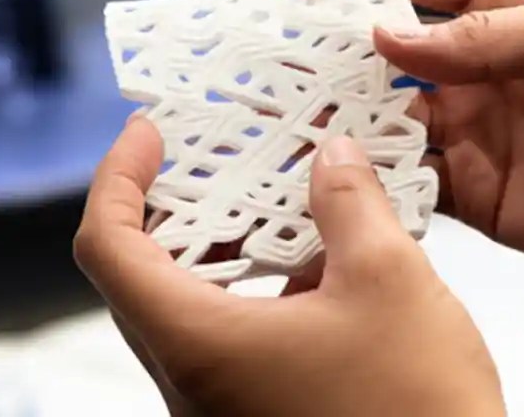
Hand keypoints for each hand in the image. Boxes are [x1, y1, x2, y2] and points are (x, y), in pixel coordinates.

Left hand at [74, 117, 504, 416]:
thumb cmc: (417, 413)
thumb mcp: (391, 283)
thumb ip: (352, 204)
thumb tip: (335, 155)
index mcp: (198, 345)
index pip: (107, 247)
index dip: (117, 178)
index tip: (150, 135)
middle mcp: (190, 385)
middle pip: (143, 277)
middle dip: (179, 206)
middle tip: (219, 157)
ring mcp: (218, 412)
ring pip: (190, 312)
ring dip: (223, 249)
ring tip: (274, 201)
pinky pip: (228, 344)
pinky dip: (253, 294)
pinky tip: (314, 267)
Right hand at [270, 0, 523, 280]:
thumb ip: (485, 36)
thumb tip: (388, 40)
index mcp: (508, 2)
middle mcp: (479, 61)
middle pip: (383, 47)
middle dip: (324, 48)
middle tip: (264, 59)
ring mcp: (472, 126)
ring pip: (383, 115)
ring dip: (337, 116)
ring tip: (280, 120)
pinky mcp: (473, 189)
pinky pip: (406, 178)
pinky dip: (368, 178)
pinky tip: (331, 178)